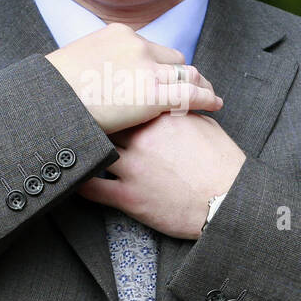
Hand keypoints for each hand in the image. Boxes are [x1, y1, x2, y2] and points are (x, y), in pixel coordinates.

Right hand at [45, 24, 221, 133]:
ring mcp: (147, 68)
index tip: (166, 73)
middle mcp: (137, 45)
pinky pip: (191, 94)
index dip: (161, 63)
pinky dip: (207, 98)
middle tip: (194, 84)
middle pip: (172, 57)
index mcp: (118, 34)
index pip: (151, 47)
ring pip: (185, 73)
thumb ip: (93, 64)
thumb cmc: (52, 89)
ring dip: (198, 83)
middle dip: (181, 72)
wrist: (49, 100)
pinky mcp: (154, 95)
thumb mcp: (73, 63)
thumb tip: (92, 76)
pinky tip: (216, 104)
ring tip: (210, 94)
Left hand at [76, 111, 245, 238]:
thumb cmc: (222, 163)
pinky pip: (91, 188)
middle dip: (95, 122)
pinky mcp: (128, 197)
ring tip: (72, 145)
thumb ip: (181, 110)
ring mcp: (133, 168)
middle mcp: (142, 139)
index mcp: (160, 118)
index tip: (102, 103)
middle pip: (105, 123)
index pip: (125, 102)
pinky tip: (75, 178)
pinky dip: (80, 182)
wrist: (228, 200)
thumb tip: (172, 101)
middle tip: (79, 119)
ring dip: (86, 148)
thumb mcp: (203, 125)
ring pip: (94, 151)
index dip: (112, 104)